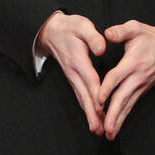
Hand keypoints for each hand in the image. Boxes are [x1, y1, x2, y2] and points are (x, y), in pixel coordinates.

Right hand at [37, 12, 107, 134]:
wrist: (52, 31)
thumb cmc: (70, 27)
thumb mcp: (82, 25)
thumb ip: (93, 37)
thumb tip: (102, 49)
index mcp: (78, 60)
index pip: (90, 80)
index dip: (96, 95)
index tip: (102, 108)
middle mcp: (74, 72)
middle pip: (84, 95)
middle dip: (92, 113)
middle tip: (99, 128)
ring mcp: (72, 77)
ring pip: (81, 98)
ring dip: (89, 115)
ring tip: (97, 129)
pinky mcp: (73, 79)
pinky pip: (79, 95)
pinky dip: (85, 108)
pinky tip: (92, 117)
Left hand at [97, 21, 154, 139]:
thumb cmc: (152, 37)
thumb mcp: (136, 28)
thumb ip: (121, 31)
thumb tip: (107, 34)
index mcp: (133, 62)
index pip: (117, 77)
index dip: (107, 88)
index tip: (98, 99)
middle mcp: (137, 77)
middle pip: (123, 97)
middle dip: (114, 113)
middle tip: (105, 126)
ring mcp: (141, 86)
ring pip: (128, 105)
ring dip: (118, 120)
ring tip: (109, 134)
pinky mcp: (142, 90)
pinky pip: (131, 105)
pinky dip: (123, 117)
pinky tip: (115, 128)